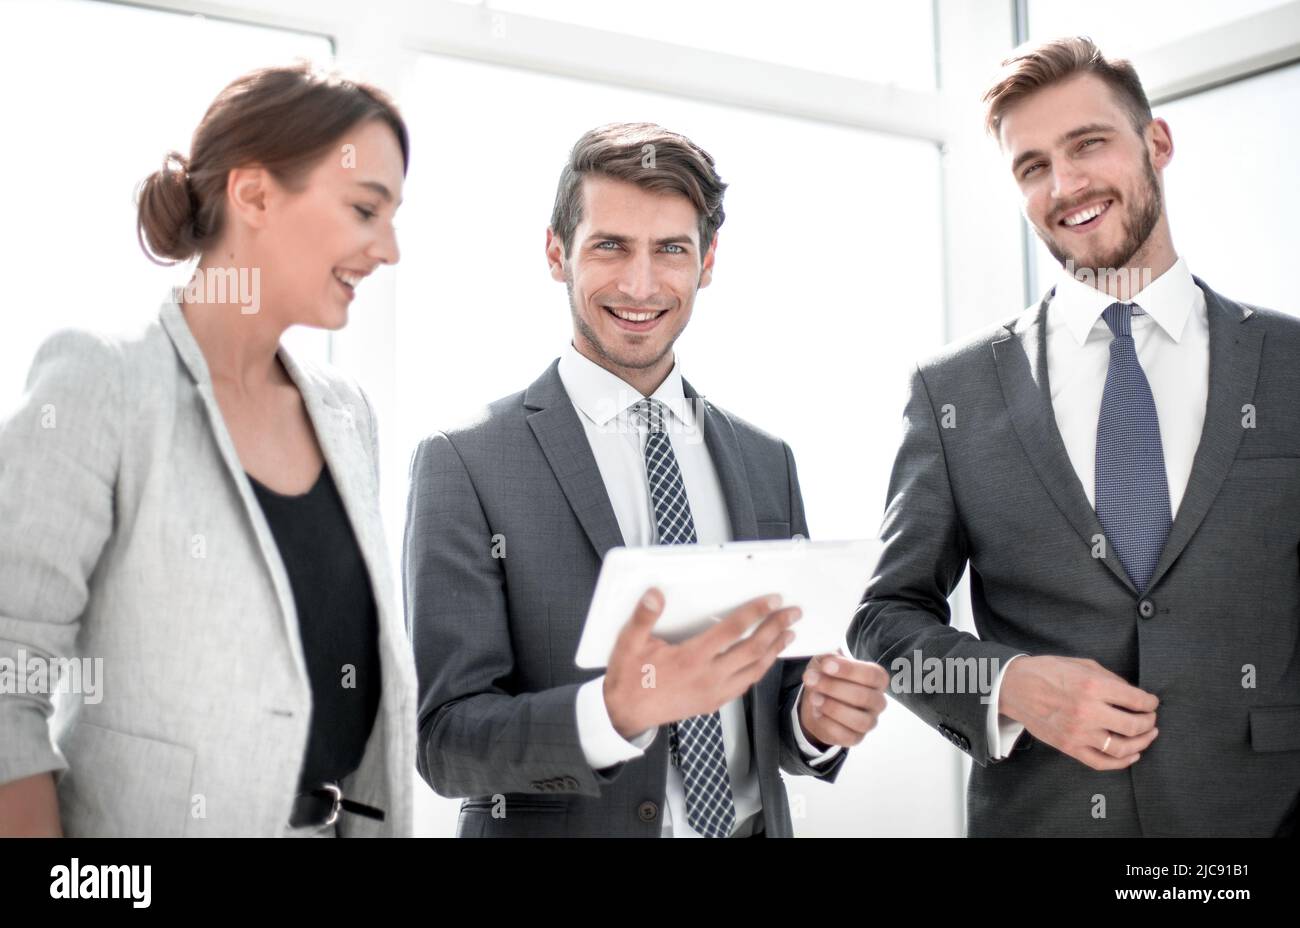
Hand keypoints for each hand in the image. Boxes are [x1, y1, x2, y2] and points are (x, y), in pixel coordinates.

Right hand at [604, 588, 799, 739]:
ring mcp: (714, 692)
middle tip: (794, 613)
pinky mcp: (714, 702)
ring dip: (774, 650)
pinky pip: (745, 685)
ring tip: (789, 634)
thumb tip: (654, 594)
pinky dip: (760, 669)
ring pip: (754, 670)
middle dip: (776, 628)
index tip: (773, 600)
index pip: (732, 631)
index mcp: (691, 658)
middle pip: (753, 649)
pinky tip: (766, 659)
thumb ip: (643, 618)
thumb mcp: (628, 644)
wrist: (626, 714)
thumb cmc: (629, 678)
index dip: (756, 613)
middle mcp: (708, 676)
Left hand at [798, 653, 888, 748]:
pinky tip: (817, 712)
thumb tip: (826, 662)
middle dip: (834, 688)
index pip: (872, 674)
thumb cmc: (828, 676)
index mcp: (876, 679)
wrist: (817, 701)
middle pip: (864, 697)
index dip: (849, 670)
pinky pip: (846, 735)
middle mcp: (878, 701)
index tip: (826, 665)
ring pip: (859, 720)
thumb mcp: (826, 661)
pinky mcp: (856, 738)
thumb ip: (828, 658)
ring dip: (833, 708)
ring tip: (815, 697)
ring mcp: (869, 722)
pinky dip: (828, 724)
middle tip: (811, 680)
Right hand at [999, 655, 1158, 770]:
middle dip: (1149, 723)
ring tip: (1146, 736)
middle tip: (1150, 719)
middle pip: (1133, 726)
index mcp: (1092, 687)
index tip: (1151, 702)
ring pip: (1122, 748)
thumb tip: (1132, 695)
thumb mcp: (1081, 664)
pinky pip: (1101, 762)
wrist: (1014, 687)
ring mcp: (1078, 733)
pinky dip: (1122, 762)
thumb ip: (1109, 679)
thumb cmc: (1047, 672)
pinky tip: (1131, 755)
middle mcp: (1087, 712)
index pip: (1136, 700)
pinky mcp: (1069, 747)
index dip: (1150, 702)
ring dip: (1141, 743)